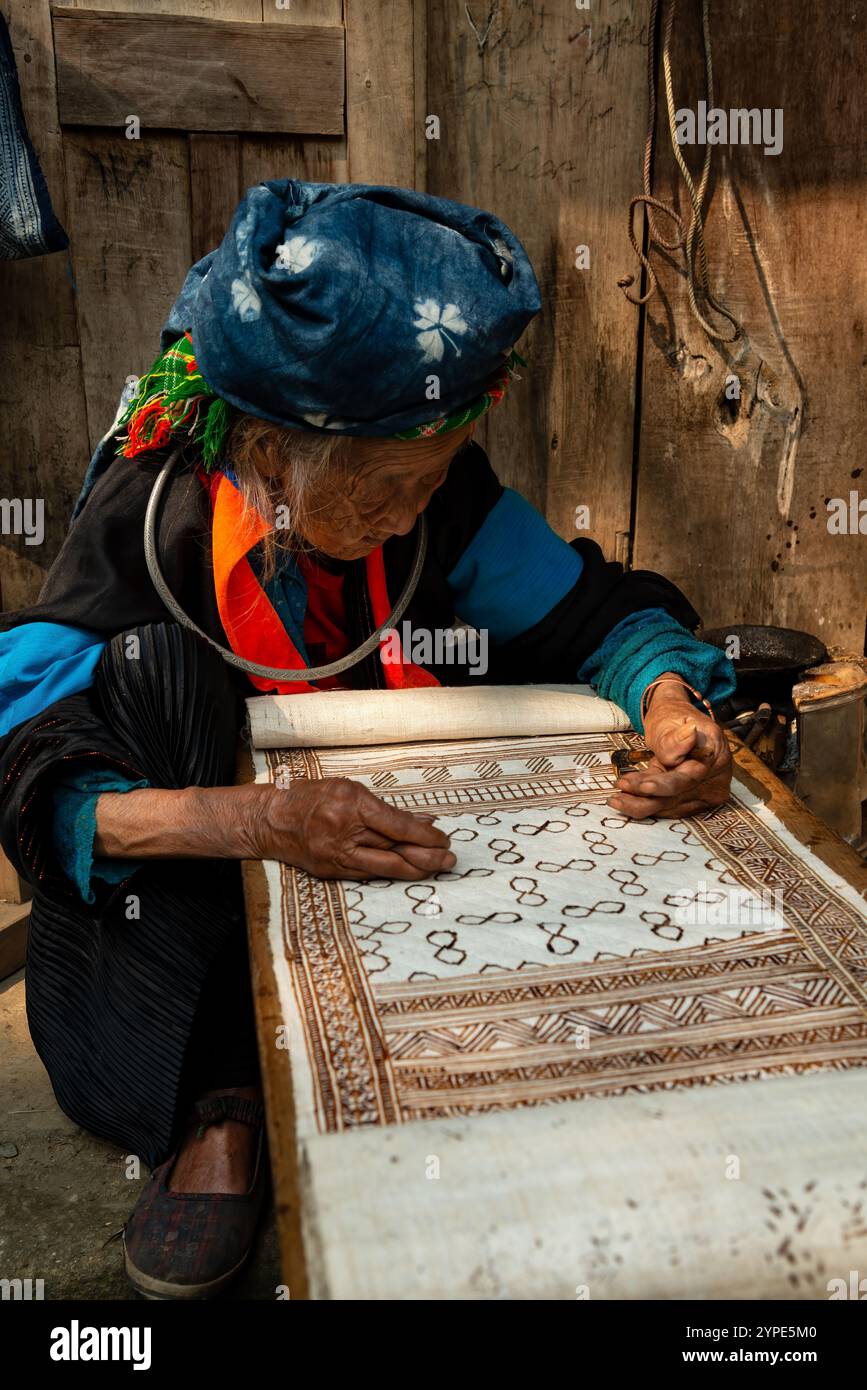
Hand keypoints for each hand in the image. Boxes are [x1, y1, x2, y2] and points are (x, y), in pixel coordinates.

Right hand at [251, 776, 456, 880]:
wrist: (270, 819)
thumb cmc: (312, 797)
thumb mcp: (350, 790)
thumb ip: (387, 809)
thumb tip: (424, 820)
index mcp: (351, 804)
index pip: (398, 825)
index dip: (425, 836)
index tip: (443, 839)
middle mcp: (344, 831)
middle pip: (394, 849)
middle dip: (427, 857)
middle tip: (450, 860)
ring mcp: (335, 854)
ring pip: (385, 867)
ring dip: (415, 870)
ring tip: (437, 869)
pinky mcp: (330, 871)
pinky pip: (368, 874)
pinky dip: (391, 873)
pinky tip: (409, 872)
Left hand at [608, 679, 731, 819]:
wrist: (677, 725)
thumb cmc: (672, 718)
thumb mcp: (669, 720)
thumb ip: (675, 737)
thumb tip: (689, 735)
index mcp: (715, 751)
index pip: (690, 775)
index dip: (666, 784)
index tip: (645, 785)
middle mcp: (716, 775)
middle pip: (680, 794)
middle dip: (647, 796)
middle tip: (619, 793)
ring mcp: (708, 791)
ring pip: (672, 805)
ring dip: (641, 804)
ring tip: (616, 798)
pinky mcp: (694, 799)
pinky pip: (669, 807)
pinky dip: (646, 804)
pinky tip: (626, 799)